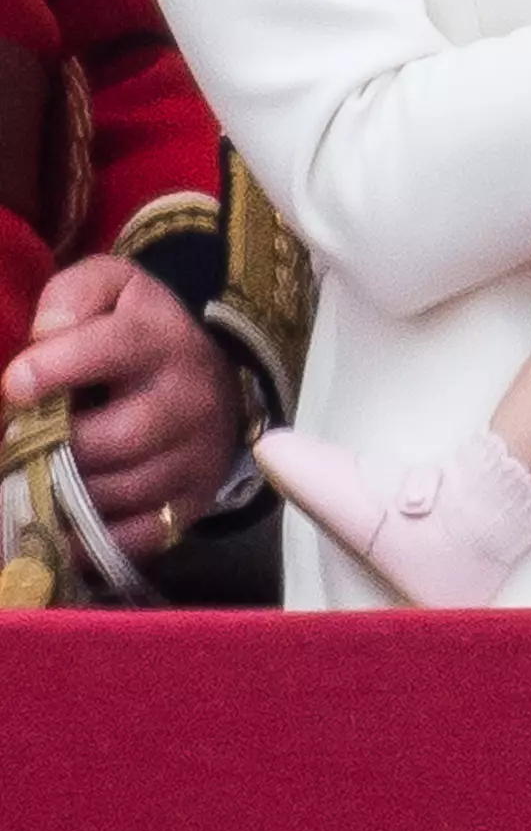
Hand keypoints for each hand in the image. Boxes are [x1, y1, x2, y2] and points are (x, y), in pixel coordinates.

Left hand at [2, 256, 241, 561]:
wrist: (211, 373)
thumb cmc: (139, 331)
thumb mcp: (112, 290)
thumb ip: (74, 294)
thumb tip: (46, 331)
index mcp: (161, 340)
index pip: (116, 348)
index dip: (60, 367)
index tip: (14, 384)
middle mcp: (188, 399)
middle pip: (113, 438)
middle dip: (51, 449)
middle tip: (14, 448)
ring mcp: (195, 456)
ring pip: (116, 493)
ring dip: (60, 493)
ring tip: (30, 480)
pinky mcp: (192, 501)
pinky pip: (133, 539)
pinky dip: (86, 540)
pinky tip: (57, 524)